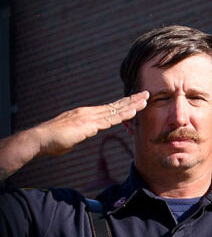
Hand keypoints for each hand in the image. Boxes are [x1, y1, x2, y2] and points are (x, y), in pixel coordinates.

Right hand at [29, 93, 149, 157]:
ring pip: (115, 110)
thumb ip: (79, 136)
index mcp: (84, 115)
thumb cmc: (52, 142)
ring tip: (145, 99)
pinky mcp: (88, 124)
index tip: (134, 101)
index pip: (108, 109)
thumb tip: (79, 138)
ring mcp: (89, 117)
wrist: (40, 139)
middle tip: (145, 94)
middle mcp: (88, 113)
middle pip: (114, 105)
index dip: (122, 105)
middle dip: (131, 100)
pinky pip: (110, 119)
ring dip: (131, 105)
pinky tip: (134, 112)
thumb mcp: (71, 138)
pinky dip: (123, 115)